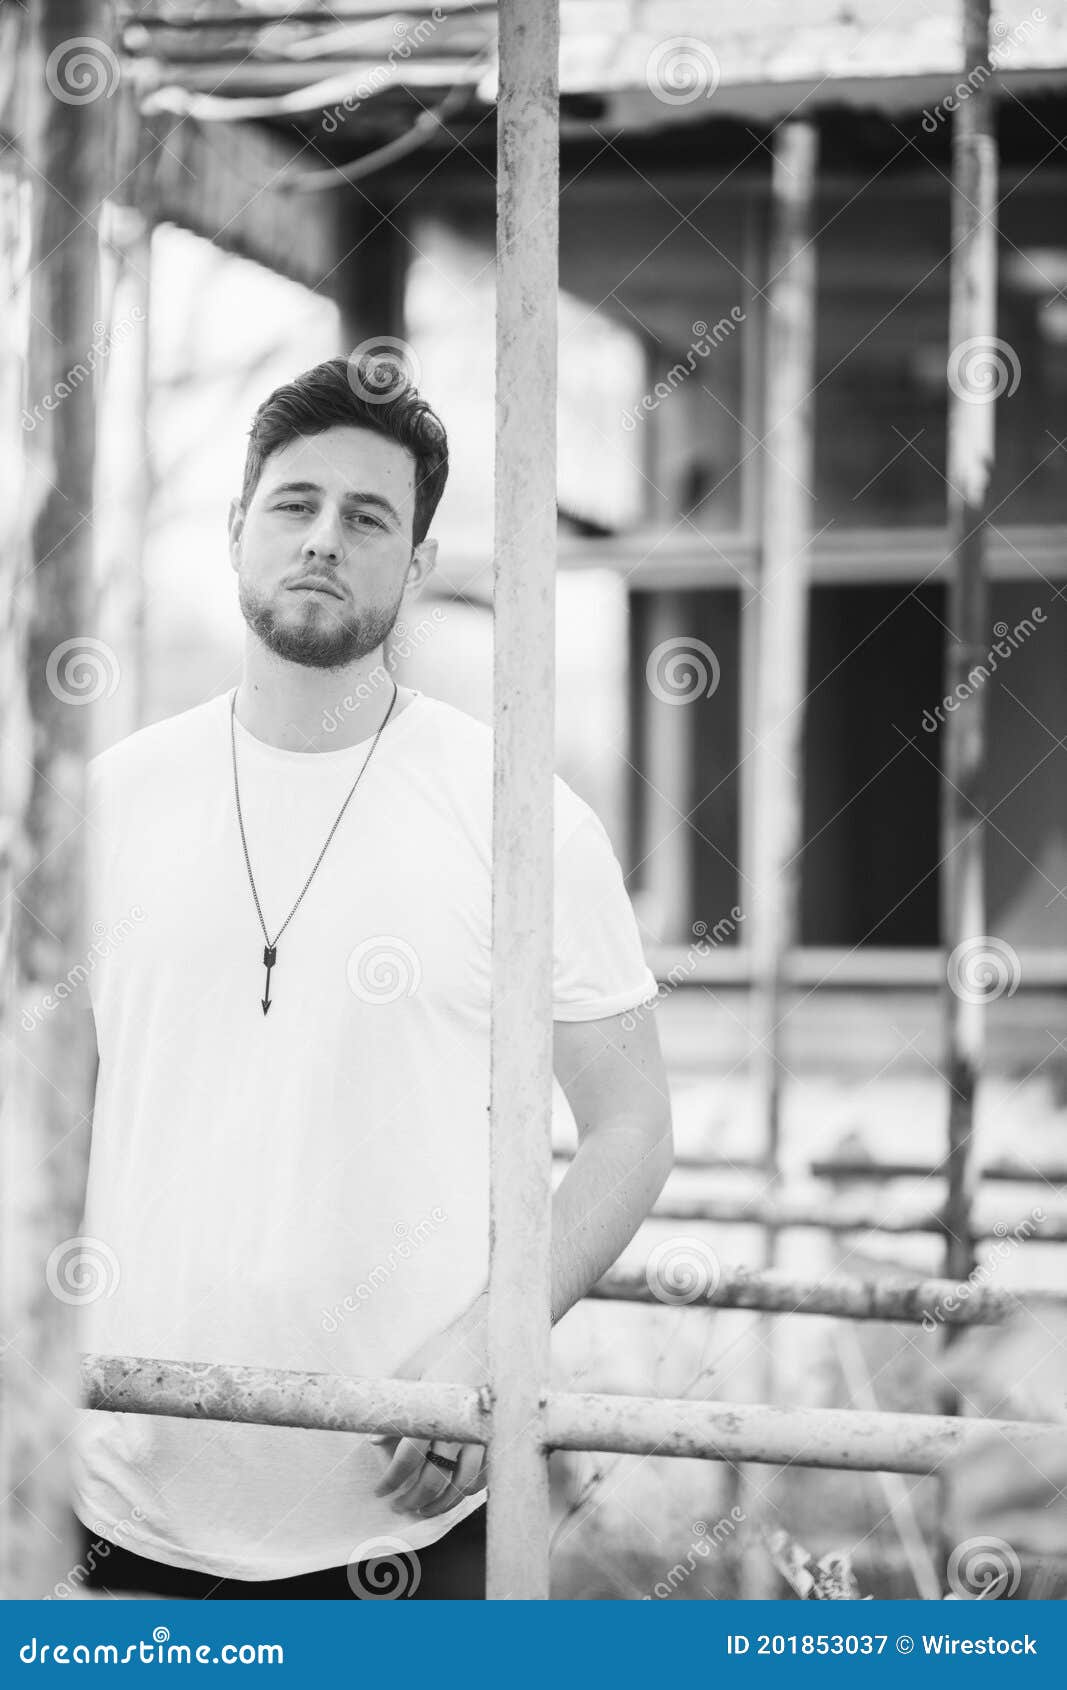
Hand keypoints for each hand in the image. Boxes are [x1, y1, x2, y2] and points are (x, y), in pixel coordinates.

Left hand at [371, 1292, 487, 1518]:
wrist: (490, 1333)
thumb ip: (395, 1407)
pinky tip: (455, 1494)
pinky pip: (486, 1476)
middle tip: (400, 1507)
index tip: (380, 1491)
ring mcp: (484, 1435)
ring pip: (462, 1486)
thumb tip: (373, 1441)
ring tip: (424, 1510)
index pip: (408, 1459)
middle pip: (434, 1479)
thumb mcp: (413, 1370)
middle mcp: (461, 1428)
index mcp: (437, 1411)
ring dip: (440, 1504)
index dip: (392, 1480)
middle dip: (413, 1499)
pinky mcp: (500, 1437)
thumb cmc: (448, 1349)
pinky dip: (468, 1492)